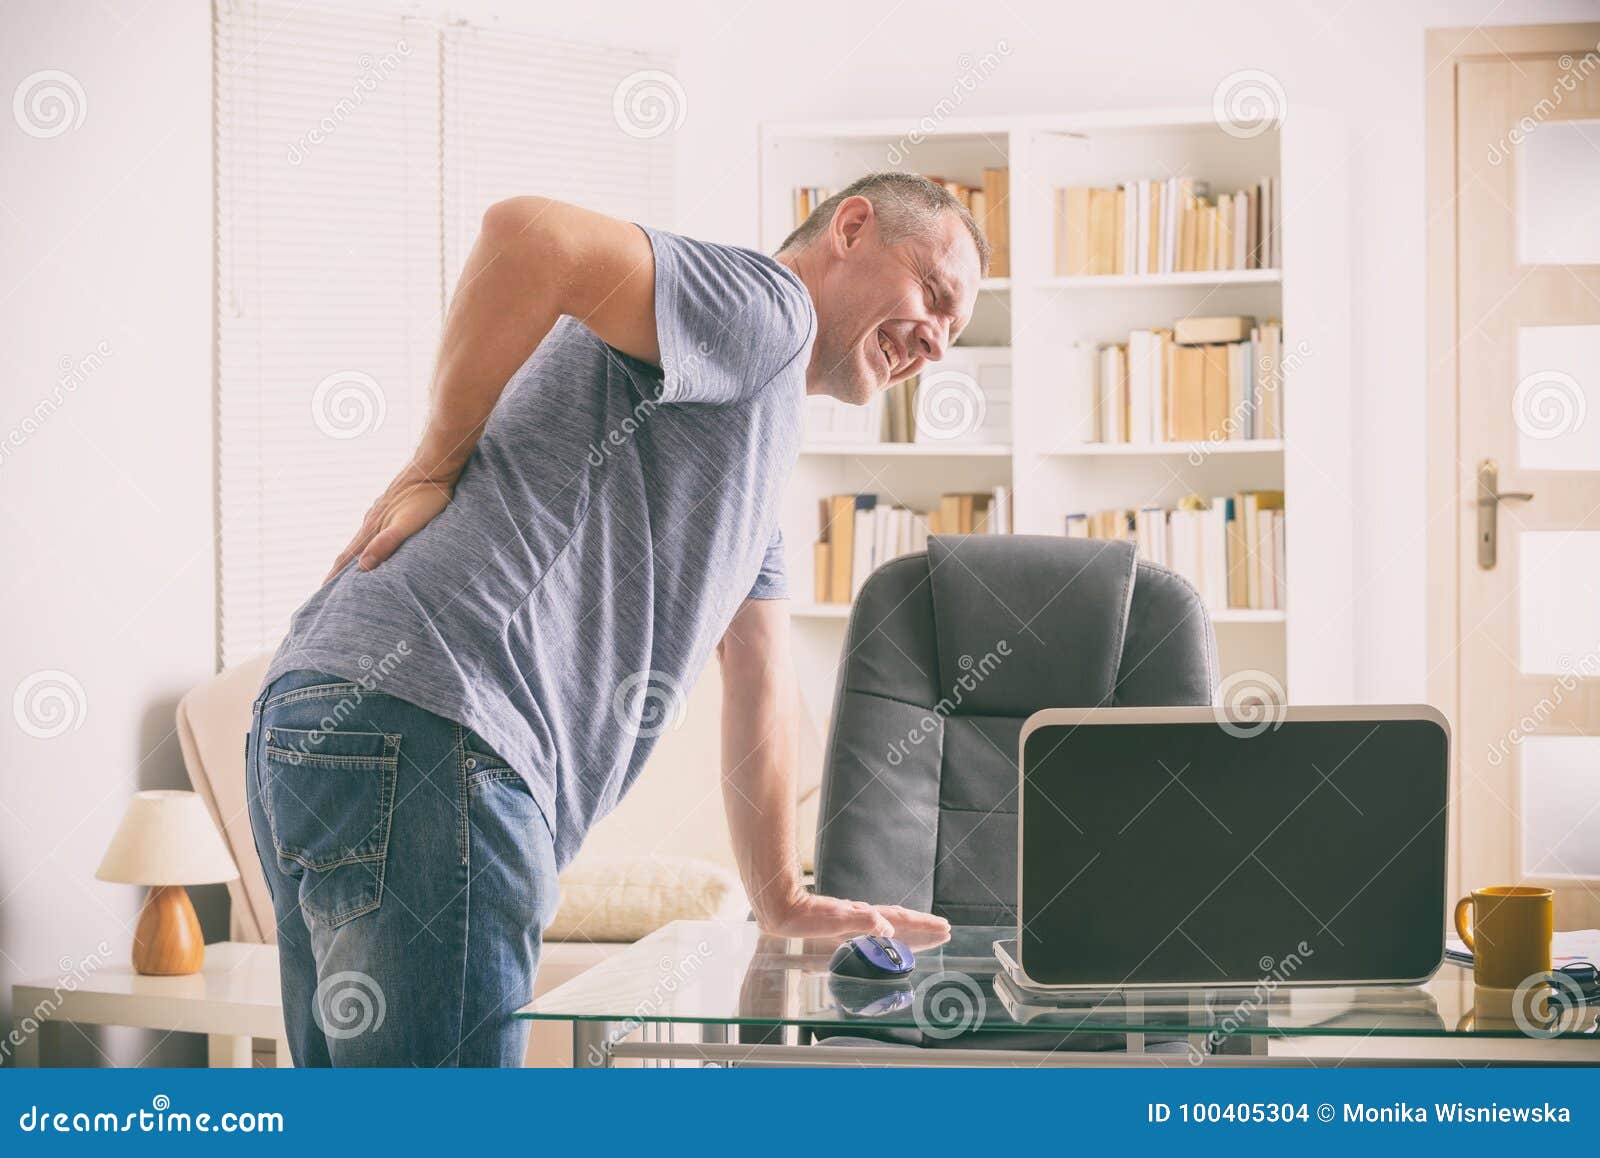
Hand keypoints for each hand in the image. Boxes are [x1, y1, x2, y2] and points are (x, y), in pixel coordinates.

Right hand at [325, 463, 456, 580]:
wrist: (434, 465)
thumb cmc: (426, 497)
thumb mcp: (407, 524)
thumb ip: (386, 543)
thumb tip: (362, 566)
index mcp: (372, 529)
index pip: (347, 558)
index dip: (334, 577)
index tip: (322, 594)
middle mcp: (371, 521)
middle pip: (350, 550)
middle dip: (339, 570)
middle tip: (329, 590)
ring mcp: (380, 513)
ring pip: (362, 540)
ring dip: (353, 557)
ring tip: (349, 571)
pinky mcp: (391, 507)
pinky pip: (374, 531)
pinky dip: (368, 544)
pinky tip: (374, 544)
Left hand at [756, 889, 950, 943]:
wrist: (781, 908)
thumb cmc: (804, 917)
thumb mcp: (833, 920)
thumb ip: (861, 921)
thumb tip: (887, 927)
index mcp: (864, 918)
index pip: (901, 920)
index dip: (923, 925)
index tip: (944, 928)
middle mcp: (864, 918)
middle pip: (901, 921)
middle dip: (924, 927)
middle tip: (947, 931)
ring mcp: (856, 920)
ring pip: (891, 924)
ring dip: (911, 929)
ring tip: (929, 933)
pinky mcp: (846, 924)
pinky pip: (877, 929)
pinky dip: (892, 932)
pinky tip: (892, 937)